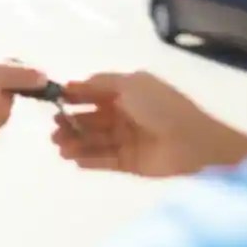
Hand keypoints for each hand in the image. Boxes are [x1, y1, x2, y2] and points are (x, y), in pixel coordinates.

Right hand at [51, 71, 246, 177]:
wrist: (192, 144)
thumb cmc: (161, 108)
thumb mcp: (131, 84)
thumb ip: (101, 83)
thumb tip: (74, 84)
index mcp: (128, 93)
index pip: (95, 94)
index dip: (75, 97)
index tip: (54, 101)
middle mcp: (126, 115)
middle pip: (92, 119)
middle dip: (72, 123)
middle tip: (54, 131)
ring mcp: (128, 140)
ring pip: (95, 140)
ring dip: (76, 142)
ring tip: (59, 147)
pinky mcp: (130, 163)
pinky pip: (104, 160)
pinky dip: (89, 160)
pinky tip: (73, 159)